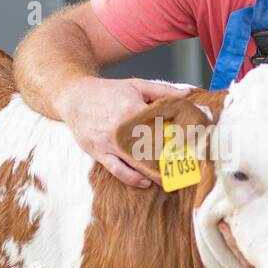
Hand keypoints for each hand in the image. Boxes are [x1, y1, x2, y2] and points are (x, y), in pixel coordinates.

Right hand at [60, 75, 180, 186]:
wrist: (74, 97)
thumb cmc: (107, 92)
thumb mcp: (137, 85)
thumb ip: (163, 91)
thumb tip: (188, 95)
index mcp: (133, 111)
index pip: (163, 129)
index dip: (180, 141)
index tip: (193, 148)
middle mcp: (121, 130)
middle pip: (153, 151)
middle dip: (171, 161)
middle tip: (186, 169)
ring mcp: (110, 144)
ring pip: (137, 164)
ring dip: (155, 174)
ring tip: (171, 180)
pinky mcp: (100, 153)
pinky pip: (118, 171)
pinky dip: (133, 178)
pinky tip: (145, 182)